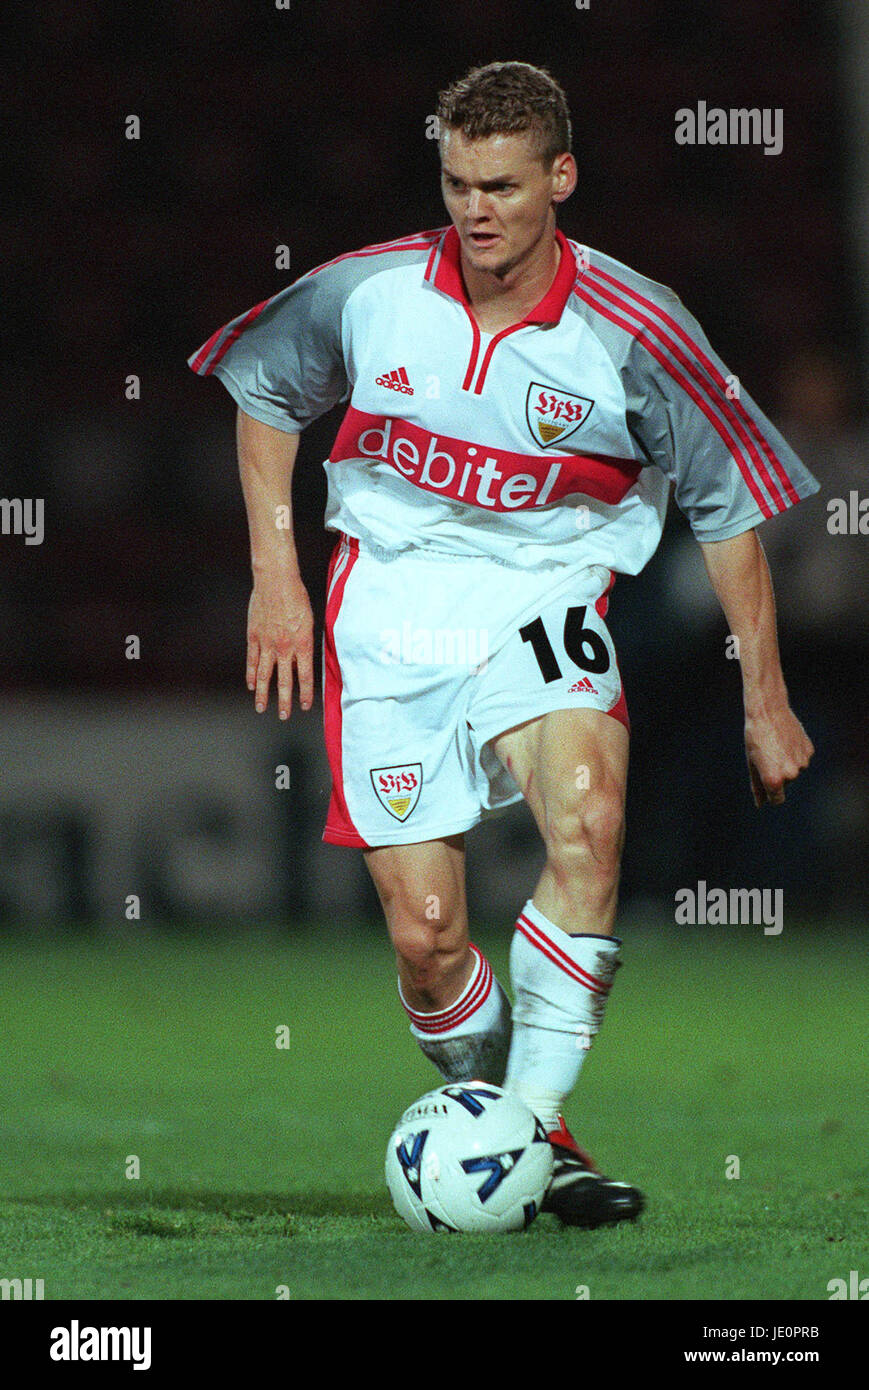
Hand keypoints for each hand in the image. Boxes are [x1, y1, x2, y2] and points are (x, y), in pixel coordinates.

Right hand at [246, 571, 314, 718]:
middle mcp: (284, 647)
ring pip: (263, 675)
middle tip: (283, 716)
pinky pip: (252, 660)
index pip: (306, 676)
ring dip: (263, 693)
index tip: (304, 706)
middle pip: (284, 681)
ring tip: (261, 708)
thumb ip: (305, 643)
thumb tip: (302, 662)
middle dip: (284, 701)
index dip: (305, 693)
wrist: (276, 580)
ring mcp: (267, 643)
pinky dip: (250, 674)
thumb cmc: (297, 597)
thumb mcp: (309, 621)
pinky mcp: (253, 636)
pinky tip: (250, 685)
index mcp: (303, 643)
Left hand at [744, 704, 813, 806]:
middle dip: (777, 774)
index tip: (767, 784)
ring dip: (786, 763)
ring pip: (794, 771)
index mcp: (774, 779)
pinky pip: (802, 758)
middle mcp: (791, 774)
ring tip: (776, 745)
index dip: (770, 793)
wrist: (768, 711)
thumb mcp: (752, 763)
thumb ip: (757, 786)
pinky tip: (786, 740)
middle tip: (767, 755)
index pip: (777, 800)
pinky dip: (795, 753)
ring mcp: (802, 763)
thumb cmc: (755, 738)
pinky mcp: (809, 751)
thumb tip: (761, 804)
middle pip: (785, 784)